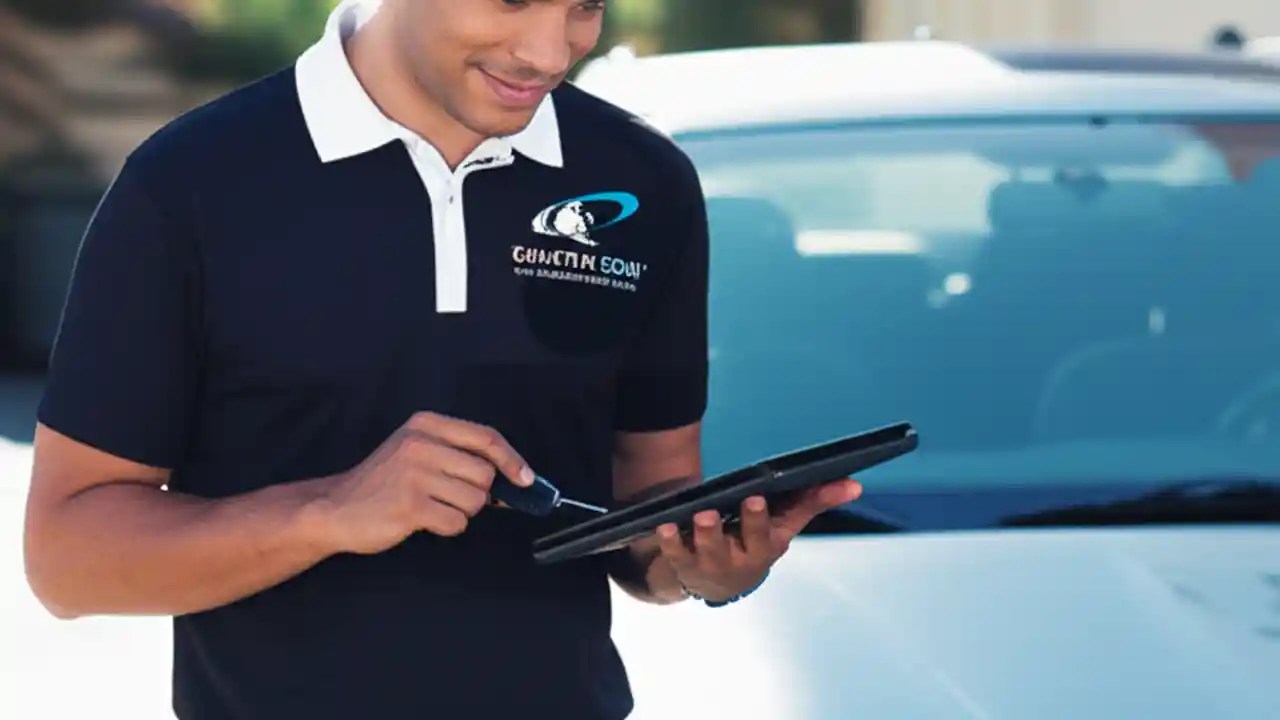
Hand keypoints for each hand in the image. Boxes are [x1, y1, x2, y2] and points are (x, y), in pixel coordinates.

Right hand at [316, 412, 532, 553]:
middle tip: (449, 498)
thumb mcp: (418, 453)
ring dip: (460, 512)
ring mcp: (414, 474)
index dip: (512, 460)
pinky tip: (422, 520)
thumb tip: (515, 481)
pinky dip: (447, 527)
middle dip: (477, 494)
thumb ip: (460, 458)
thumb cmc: (384, 483)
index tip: (526, 479)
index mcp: (426, 425)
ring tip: (431, 507)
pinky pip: (456, 522)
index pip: (486, 437)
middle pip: (485, 474)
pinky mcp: (410, 506)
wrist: (335, 507)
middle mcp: (421, 443)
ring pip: (474, 501)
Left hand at [655, 477, 861, 602]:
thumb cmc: (753, 542)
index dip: (789, 510)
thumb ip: (812, 501)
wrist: (713, 581)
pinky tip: (666, 527)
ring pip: (713, 548)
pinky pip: (677, 555)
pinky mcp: (685, 566)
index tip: (776, 495)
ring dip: (709, 532)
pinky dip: (671, 542)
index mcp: (772, 544)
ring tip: (704, 514)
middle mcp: (747, 558)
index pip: (786, 524)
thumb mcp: (780, 525)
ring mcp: (715, 564)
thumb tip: (854, 484)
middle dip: (753, 521)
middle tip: (750, 500)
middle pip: (752, 539)